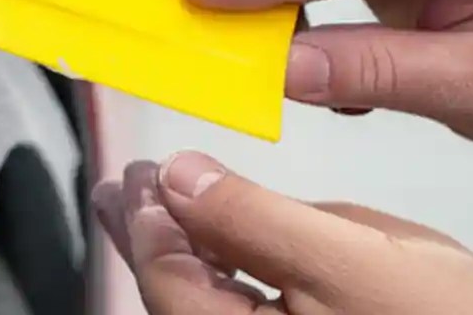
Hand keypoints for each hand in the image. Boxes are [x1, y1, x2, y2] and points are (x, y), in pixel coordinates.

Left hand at [92, 152, 472, 313]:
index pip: (166, 281)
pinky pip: (241, 297)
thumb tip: (184, 177)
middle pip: (175, 292)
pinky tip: (210, 233)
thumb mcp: (347, 262)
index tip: (142, 174)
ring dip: (176, 241)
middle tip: (125, 187)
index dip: (146, 222)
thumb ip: (254, 221)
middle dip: (148, 232)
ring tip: (148, 199)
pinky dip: (220, 258)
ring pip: (204, 293)